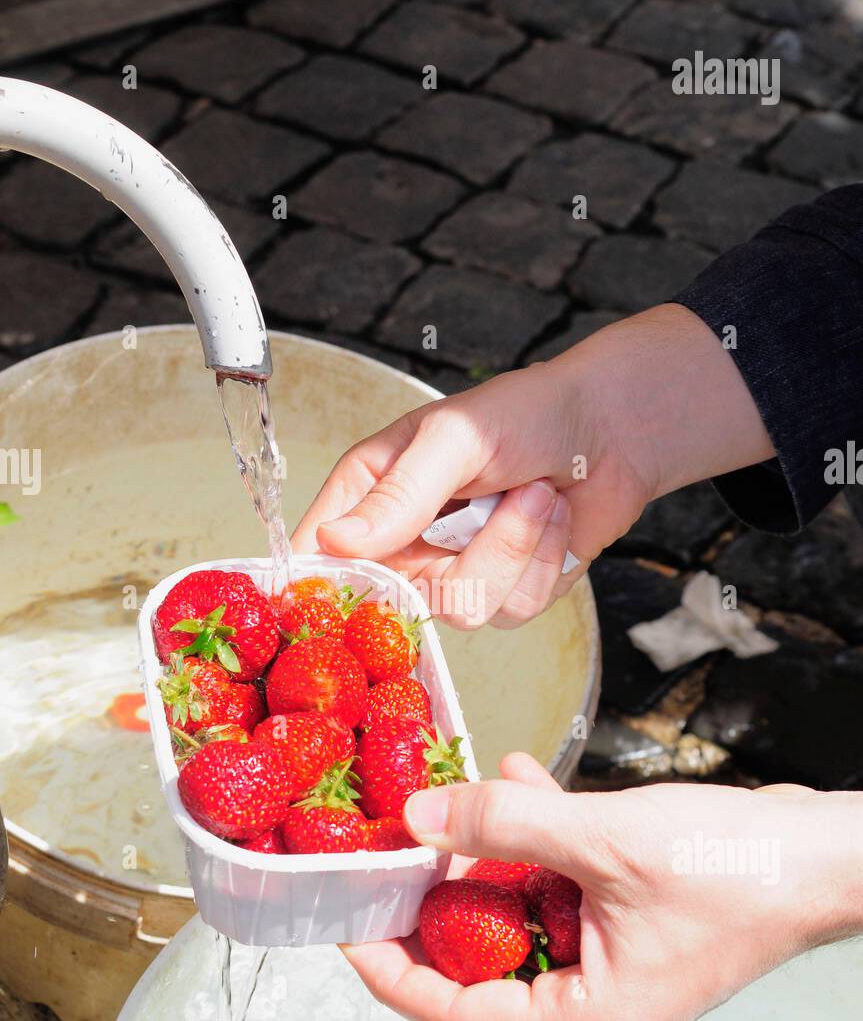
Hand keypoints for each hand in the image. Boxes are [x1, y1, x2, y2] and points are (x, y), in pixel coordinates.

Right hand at [293, 305, 772, 628]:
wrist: (611, 426)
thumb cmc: (526, 412)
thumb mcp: (453, 440)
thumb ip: (399, 494)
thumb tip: (335, 543)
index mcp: (368, 493)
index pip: (318, 557)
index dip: (324, 588)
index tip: (347, 597)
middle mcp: (404, 542)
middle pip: (401, 601)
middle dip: (468, 553)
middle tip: (500, 493)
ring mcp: (453, 572)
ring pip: (467, 608)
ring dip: (516, 547)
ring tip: (535, 493)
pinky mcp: (506, 593)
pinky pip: (515, 608)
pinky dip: (545, 561)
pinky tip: (553, 518)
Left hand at [342, 755, 862, 1020]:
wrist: (828, 851)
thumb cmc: (737, 866)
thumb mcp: (603, 842)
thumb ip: (505, 828)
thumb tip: (421, 818)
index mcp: (587, 1019)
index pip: (459, 1016)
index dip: (394, 974)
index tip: (347, 932)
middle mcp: (593, 1001)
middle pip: (481, 964)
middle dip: (435, 904)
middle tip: (386, 858)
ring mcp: (611, 959)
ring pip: (518, 912)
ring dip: (487, 856)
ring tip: (451, 803)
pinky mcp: (627, 916)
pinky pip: (559, 882)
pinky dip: (536, 836)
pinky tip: (519, 779)